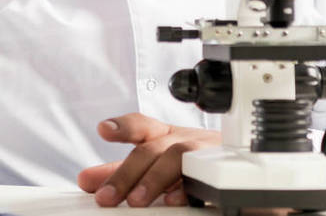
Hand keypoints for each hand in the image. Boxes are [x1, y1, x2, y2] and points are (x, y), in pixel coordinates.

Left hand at [77, 113, 220, 207]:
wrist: (239, 160)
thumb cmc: (191, 159)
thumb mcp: (153, 163)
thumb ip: (119, 171)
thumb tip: (86, 180)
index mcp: (164, 136)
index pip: (142, 125)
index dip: (123, 126)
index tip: (103, 130)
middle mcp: (182, 140)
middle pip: (152, 149)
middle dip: (127, 173)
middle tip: (106, 197)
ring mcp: (203, 153)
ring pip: (177, 157)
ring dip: (154, 179)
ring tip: (135, 201)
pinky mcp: (220, 171)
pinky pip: (206, 176)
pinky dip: (189, 188)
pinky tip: (175, 199)